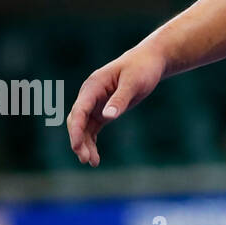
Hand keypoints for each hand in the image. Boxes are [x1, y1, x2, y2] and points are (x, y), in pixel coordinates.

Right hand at [67, 44, 165, 166]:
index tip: (76, 145)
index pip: (79, 110)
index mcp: (94, 85)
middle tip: (86, 159)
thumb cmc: (142, 69)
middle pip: (77, 120)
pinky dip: (91, 141)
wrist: (150, 61)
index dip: (75, 129)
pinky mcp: (103, 111)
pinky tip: (94, 157)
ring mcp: (95, 103)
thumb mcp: (134, 83)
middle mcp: (90, 95)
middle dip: (79, 140)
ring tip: (92, 162)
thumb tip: (107, 117)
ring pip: (83, 127)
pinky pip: (92, 128)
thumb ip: (120, 99)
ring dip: (85, 144)